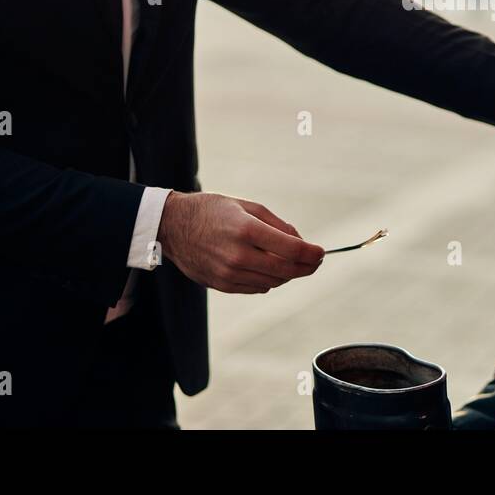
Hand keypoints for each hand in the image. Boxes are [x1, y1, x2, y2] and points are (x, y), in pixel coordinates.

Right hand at [156, 191, 323, 293]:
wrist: (173, 226)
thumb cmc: (213, 210)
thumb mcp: (247, 207)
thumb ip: (277, 225)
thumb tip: (301, 242)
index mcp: (247, 230)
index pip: (292, 250)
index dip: (312, 253)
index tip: (321, 253)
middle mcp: (238, 255)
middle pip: (286, 271)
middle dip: (306, 267)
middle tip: (315, 261)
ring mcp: (229, 273)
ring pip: (273, 282)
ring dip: (287, 274)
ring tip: (290, 261)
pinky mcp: (221, 285)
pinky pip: (256, 288)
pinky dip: (268, 280)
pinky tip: (268, 268)